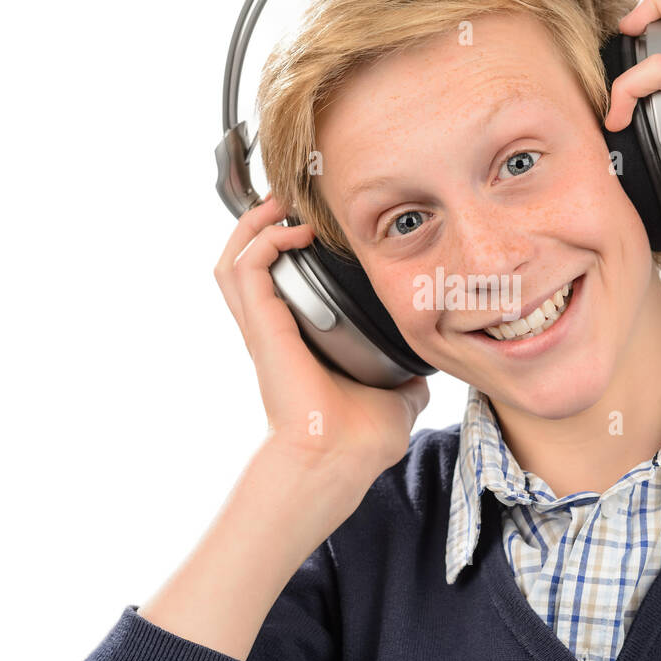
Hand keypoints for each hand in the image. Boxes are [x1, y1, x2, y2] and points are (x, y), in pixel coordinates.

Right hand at [212, 194, 430, 479]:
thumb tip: (426, 370)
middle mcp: (274, 332)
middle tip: (290, 201)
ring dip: (252, 225)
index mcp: (300, 344)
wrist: (339, 459)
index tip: (316, 225)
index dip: (287, 251)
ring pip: (233, 261)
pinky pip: (246, 270)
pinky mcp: (263, 328)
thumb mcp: (398, 399)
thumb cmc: (359, 441)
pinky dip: (263, 241)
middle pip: (244, 264)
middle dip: (261, 225)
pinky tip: (293, 232)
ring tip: (280, 203)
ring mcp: (264, 329)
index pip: (278, 286)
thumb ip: (408, 379)